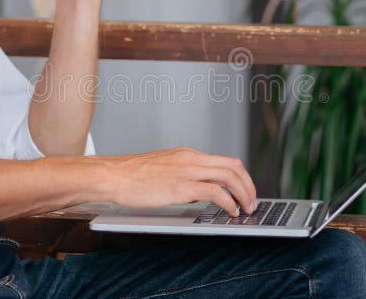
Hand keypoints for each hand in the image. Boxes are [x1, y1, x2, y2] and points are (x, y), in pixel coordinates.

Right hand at [106, 147, 257, 216]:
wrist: (114, 175)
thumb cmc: (132, 176)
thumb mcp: (164, 169)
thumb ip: (183, 176)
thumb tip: (199, 191)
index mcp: (187, 154)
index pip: (225, 160)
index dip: (241, 177)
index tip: (245, 191)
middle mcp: (191, 159)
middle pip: (234, 166)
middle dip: (248, 185)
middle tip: (251, 201)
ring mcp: (187, 171)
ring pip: (229, 176)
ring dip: (243, 194)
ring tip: (245, 208)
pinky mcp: (182, 186)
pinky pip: (215, 192)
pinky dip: (228, 203)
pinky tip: (229, 211)